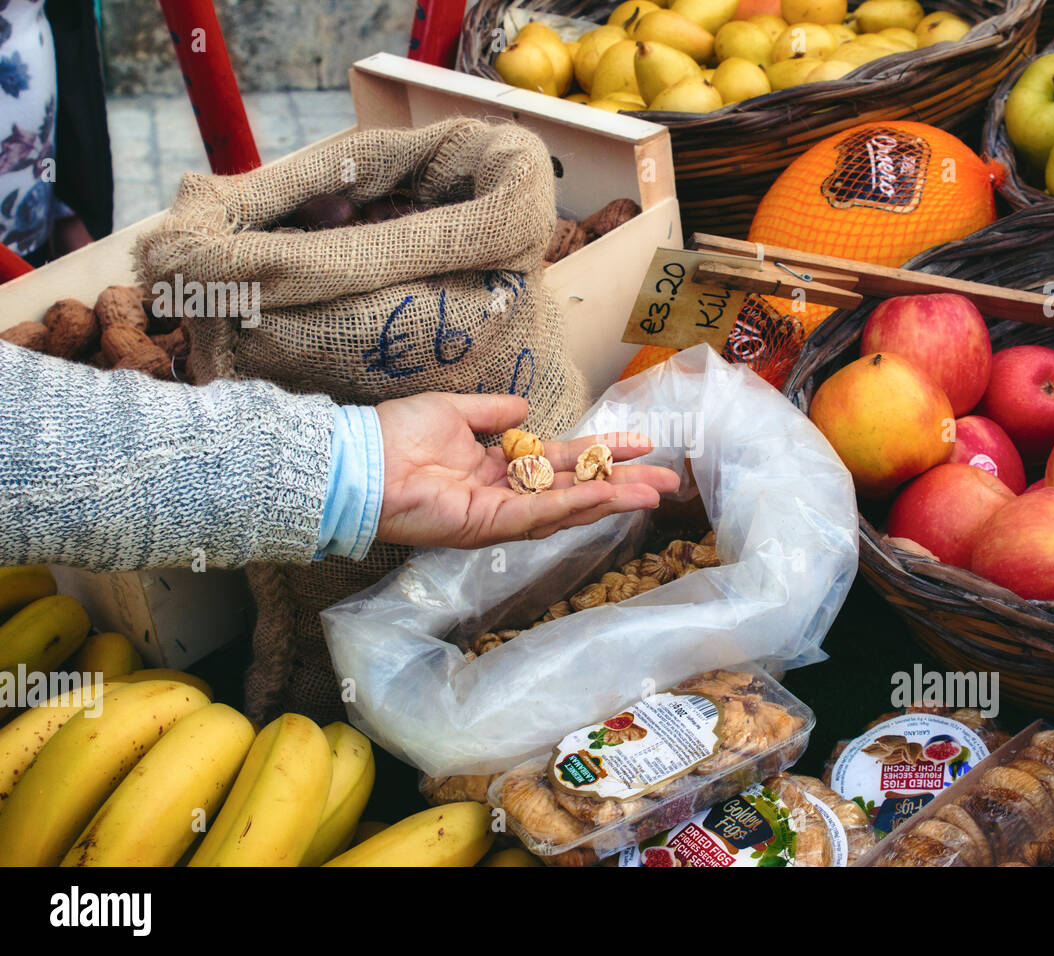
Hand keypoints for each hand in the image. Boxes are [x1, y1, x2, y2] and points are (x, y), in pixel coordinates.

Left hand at [374, 391, 680, 548]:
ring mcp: (501, 513)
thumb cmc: (396, 435)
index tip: (640, 442)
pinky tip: (605, 496)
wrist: (361, 462)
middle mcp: (507, 492)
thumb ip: (494, 412)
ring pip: (567, 507)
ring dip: (610, 499)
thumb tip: (526, 407)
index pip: (563, 460)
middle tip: (667, 480)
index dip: (601, 451)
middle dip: (622, 484)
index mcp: (501, 465)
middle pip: (577, 488)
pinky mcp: (488, 526)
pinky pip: (539, 515)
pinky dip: (573, 506)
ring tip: (652, 491)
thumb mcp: (455, 411)